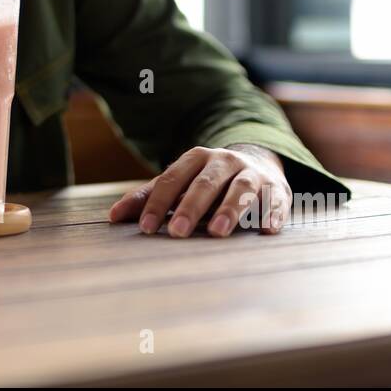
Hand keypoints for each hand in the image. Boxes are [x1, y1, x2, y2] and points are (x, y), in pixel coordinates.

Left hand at [107, 143, 290, 237]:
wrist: (256, 163)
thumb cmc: (207, 182)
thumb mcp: (179, 184)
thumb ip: (149, 198)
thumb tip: (112, 218)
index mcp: (196, 158)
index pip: (172, 178)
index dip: (158, 203)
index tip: (146, 229)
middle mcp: (225, 161)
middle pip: (205, 183)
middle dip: (191, 207)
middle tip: (177, 233)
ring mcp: (252, 173)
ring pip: (241, 188)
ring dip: (230, 210)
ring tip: (218, 232)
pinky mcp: (277, 189)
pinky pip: (276, 201)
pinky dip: (272, 214)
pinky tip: (267, 230)